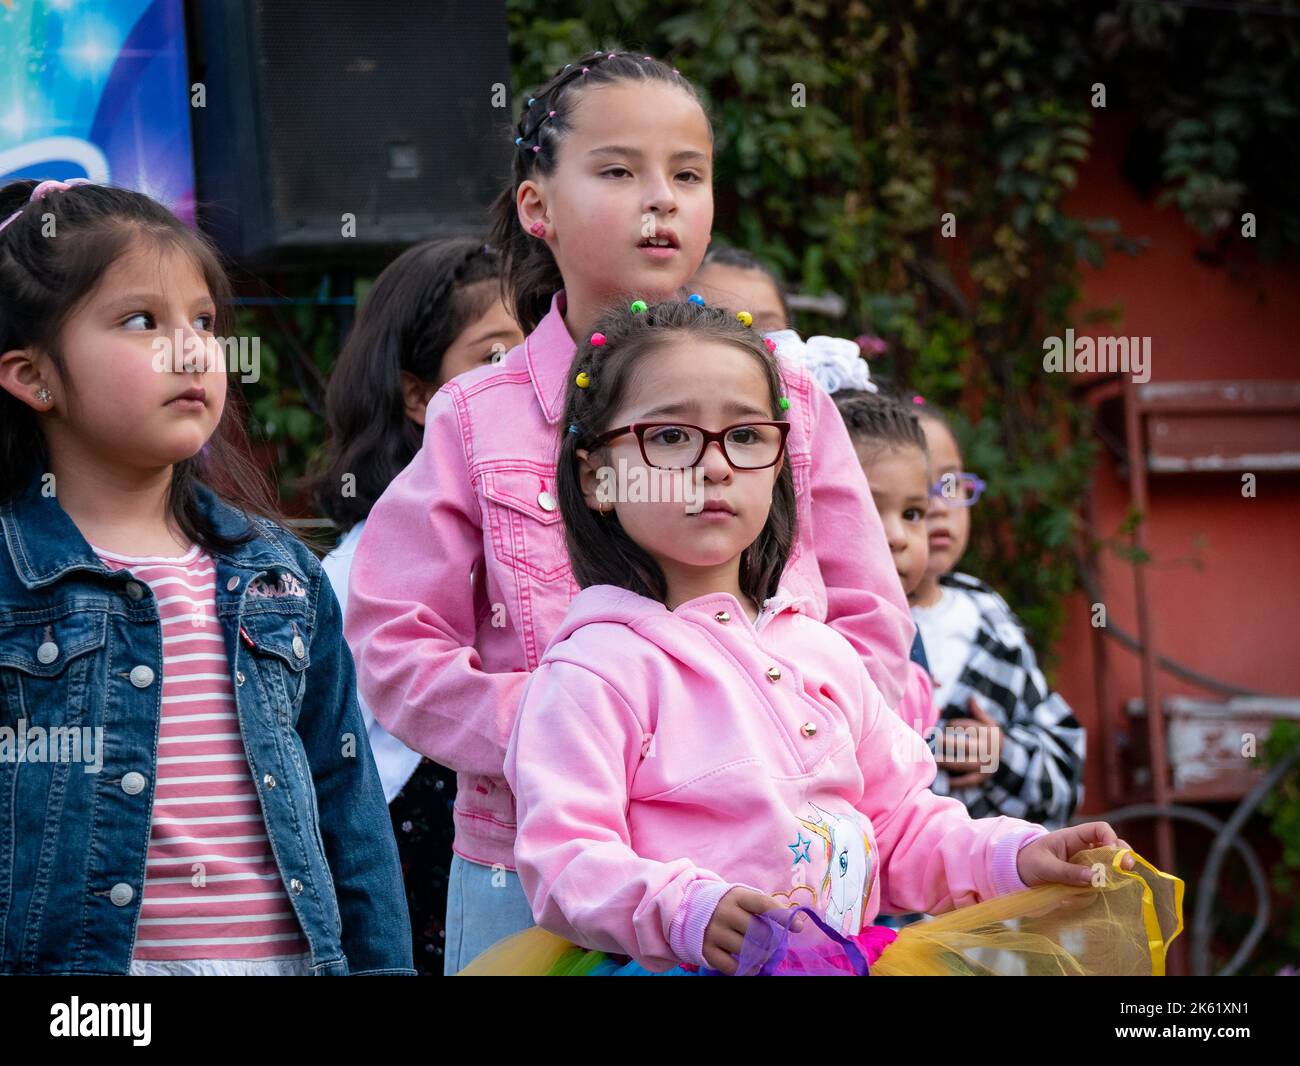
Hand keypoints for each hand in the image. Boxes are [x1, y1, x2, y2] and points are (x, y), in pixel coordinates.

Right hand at [702, 887, 797, 974]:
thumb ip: (767, 908)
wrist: (692, 910)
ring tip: (763, 955)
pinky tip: (752, 966)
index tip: (798, 927)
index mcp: (737, 896)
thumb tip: (797, 924)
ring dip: (762, 957)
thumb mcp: (744, 898)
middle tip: (773, 945)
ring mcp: (714, 932)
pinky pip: (733, 967)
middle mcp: (724, 912)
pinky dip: (747, 970)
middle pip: (759, 932)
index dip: (782, 916)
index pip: (763, 904)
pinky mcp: (707, 950)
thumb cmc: (730, 906)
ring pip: (748, 951)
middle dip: (772, 942)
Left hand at [935, 697, 1001, 784]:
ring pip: (961, 764)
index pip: (968, 727)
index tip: (945, 724)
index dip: (954, 724)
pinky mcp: (981, 778)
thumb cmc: (990, 736)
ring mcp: (984, 766)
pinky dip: (955, 782)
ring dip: (945, 761)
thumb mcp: (989, 722)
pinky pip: (967, 781)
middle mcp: (986, 750)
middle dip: (945, 743)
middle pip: (963, 746)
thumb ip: (978, 711)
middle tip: (930, 740)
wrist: (1005, 757)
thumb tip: (970, 697)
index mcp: (987, 735)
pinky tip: (942, 779)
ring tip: (931, 757)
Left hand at [1015, 821, 1136, 887]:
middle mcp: (1083, 848)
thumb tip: (1095, 877)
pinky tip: (1113, 889)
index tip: (1114, 853)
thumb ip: (1068, 872)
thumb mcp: (1045, 867)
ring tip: (1125, 878)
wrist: (1018, 872)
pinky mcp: (1085, 877)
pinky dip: (1110, 881)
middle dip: (1123, 854)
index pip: (1099, 829)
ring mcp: (1086, 862)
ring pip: (1110, 862)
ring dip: (1119, 869)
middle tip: (1129, 867)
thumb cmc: (1029, 862)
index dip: (1110, 838)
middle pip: (1111, 845)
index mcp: (1073, 837)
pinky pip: (1102, 877)